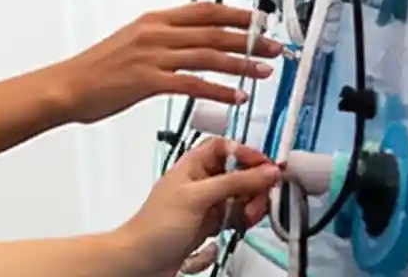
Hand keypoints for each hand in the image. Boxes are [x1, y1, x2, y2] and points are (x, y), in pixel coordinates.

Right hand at [48, 3, 281, 123]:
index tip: (260, 21)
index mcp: (154, 21)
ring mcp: (152, 55)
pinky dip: (217, 90)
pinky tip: (234, 97)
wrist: (67, 86)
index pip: (204, 11)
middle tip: (274, 48)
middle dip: (249, 39)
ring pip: (208, 55)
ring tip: (263, 72)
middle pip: (213, 31)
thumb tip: (188, 41)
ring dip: (241, 64)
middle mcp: (156, 33)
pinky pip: (191, 83)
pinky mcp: (147, 80)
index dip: (237, 15)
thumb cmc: (96, 69)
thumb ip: (161, 39)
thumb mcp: (131, 42)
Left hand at [115, 138, 279, 276]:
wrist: (141, 260)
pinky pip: (234, 216)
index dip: (246, 153)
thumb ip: (235, 182)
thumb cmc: (155, 226)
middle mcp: (200, 182)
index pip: (224, 147)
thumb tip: (266, 171)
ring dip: (249, 204)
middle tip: (258, 199)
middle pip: (237, 172)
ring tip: (248, 216)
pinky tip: (239, 226)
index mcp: (192, 165)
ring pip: (239, 195)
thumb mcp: (198, 197)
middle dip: (253, 185)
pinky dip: (242, 220)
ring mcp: (206, 204)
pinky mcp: (209, 224)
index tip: (266, 168)